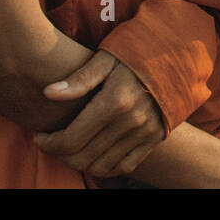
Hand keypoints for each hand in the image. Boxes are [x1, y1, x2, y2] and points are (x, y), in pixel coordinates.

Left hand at [34, 50, 165, 178]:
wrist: (179, 56)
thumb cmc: (136, 53)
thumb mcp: (108, 57)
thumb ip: (79, 79)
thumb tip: (48, 94)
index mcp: (115, 101)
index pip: (71, 138)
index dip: (49, 143)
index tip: (40, 135)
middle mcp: (131, 121)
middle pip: (83, 156)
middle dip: (60, 153)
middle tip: (53, 141)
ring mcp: (146, 132)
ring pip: (101, 165)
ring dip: (80, 161)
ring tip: (72, 146)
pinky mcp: (155, 138)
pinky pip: (125, 166)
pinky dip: (105, 166)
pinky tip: (95, 152)